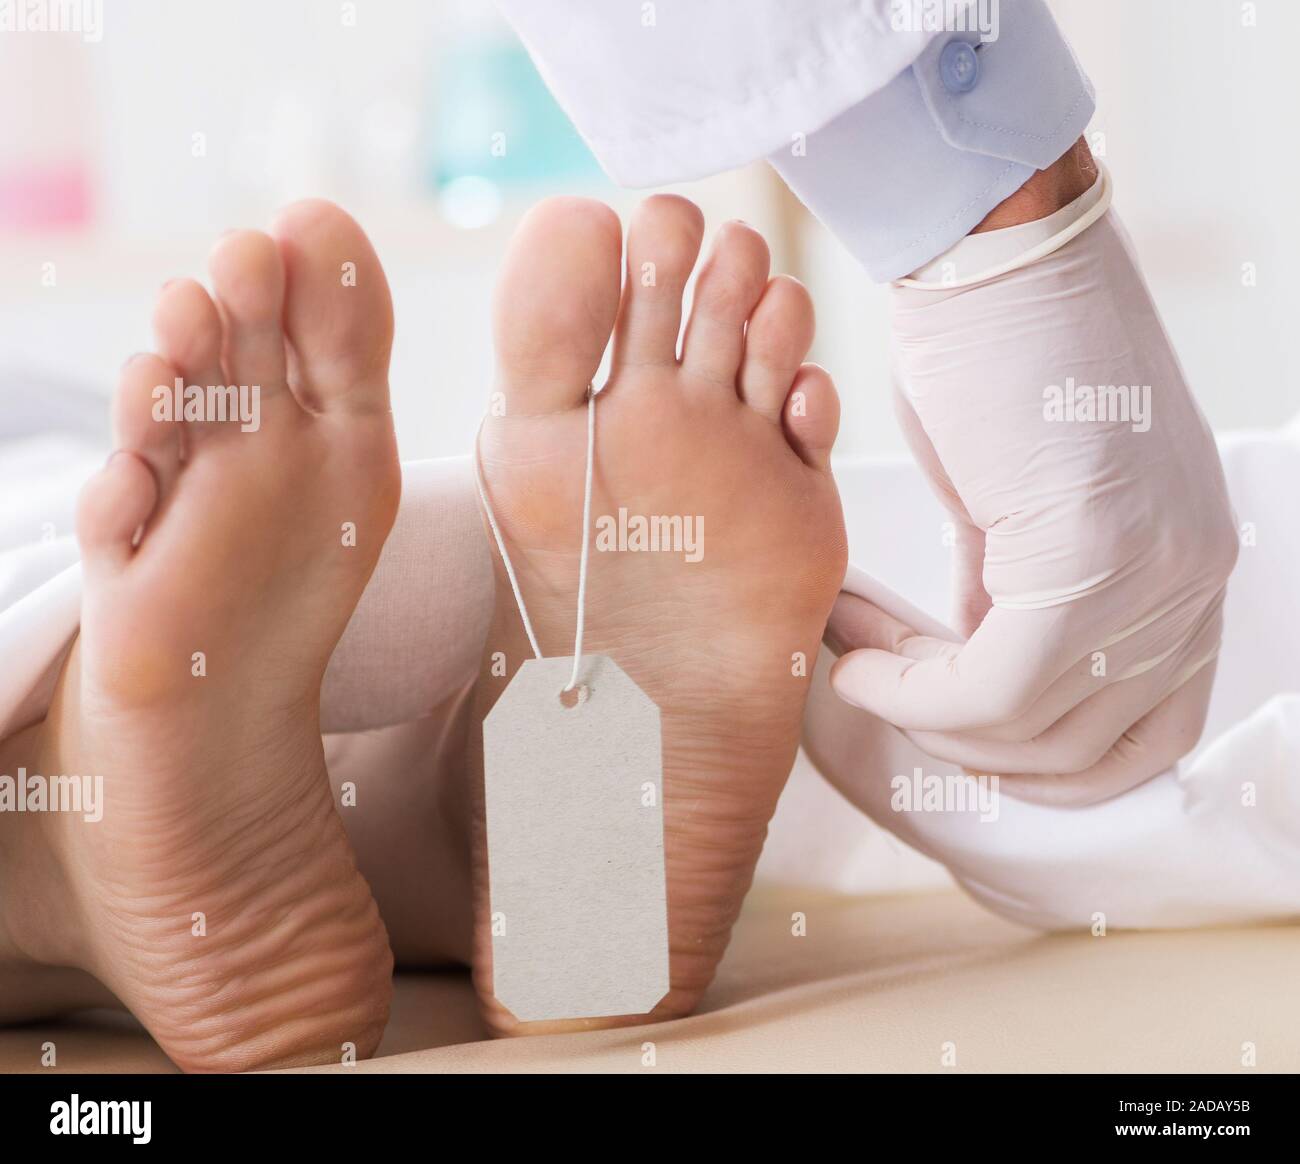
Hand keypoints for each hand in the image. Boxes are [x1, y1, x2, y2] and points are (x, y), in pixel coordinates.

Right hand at [827, 209, 1237, 805]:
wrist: (988, 248)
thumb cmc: (993, 351)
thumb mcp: (1017, 502)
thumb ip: (1013, 595)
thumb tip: (967, 665)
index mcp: (1185, 565)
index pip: (1143, 734)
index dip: (1037, 761)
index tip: (943, 728)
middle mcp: (1190, 581)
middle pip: (1085, 753)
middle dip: (965, 747)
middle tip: (880, 691)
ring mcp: (1151, 573)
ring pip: (1031, 730)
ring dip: (920, 714)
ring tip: (855, 657)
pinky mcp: (1088, 558)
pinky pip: (988, 689)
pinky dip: (909, 694)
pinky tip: (856, 657)